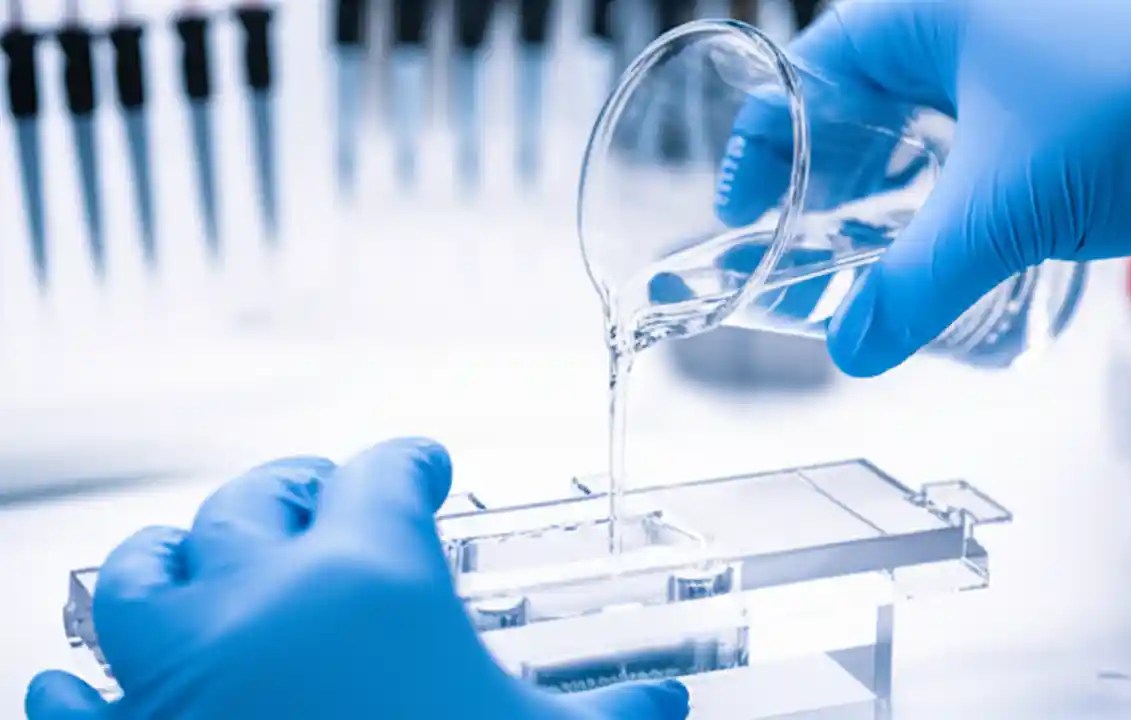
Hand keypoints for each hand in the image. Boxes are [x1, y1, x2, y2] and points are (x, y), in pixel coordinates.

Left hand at [26, 438, 689, 719]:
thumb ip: (618, 717)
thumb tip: (672, 709)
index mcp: (371, 577)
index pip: (385, 472)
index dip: (410, 458)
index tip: (423, 463)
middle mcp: (262, 601)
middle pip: (259, 500)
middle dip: (296, 487)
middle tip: (320, 493)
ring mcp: (178, 673)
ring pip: (143, 572)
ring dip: (169, 557)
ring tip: (197, 555)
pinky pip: (72, 699)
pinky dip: (76, 686)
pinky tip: (75, 684)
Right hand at [720, 1, 1130, 375]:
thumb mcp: (1007, 207)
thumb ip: (916, 285)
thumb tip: (853, 349)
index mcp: (929, 15)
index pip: (808, 77)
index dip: (762, 148)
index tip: (740, 211)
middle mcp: (967, 28)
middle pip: (857, 110)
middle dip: (821, 186)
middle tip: (795, 253)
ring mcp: (1021, 63)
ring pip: (921, 134)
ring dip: (886, 201)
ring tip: (859, 268)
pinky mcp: (1067, 105)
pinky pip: (978, 153)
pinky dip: (948, 201)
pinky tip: (944, 253)